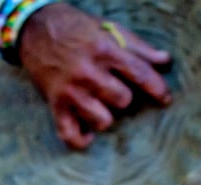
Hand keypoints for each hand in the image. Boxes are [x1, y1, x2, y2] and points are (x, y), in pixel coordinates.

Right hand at [16, 3, 171, 149]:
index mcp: (106, 50)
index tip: (165, 99)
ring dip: (105, 117)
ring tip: (100, 107)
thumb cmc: (77, 29)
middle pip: (122, 100)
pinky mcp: (55, 104)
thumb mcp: (109, 29)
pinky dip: (81, 139)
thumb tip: (165, 61)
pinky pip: (70, 134)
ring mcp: (71, 90)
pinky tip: (87, 135)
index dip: (158, 89)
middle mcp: (89, 72)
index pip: (140, 74)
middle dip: (123, 98)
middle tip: (114, 91)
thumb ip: (138, 46)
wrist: (34, 28)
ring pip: (102, 120)